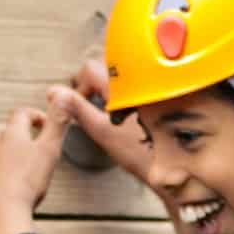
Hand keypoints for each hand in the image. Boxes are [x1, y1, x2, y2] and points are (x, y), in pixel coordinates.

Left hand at [0, 101, 63, 233]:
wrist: (1, 214)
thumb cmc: (26, 184)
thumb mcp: (50, 150)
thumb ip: (57, 123)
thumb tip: (62, 97)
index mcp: (12, 136)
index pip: (21, 114)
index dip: (34, 116)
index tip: (44, 123)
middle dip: (5, 131)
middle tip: (19, 140)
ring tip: (2, 161)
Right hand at [48, 57, 155, 186]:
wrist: (178, 167)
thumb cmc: (143, 153)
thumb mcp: (103, 132)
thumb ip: (78, 109)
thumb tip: (54, 93)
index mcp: (122, 84)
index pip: (89, 69)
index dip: (80, 87)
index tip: (83, 105)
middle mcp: (140, 77)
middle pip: (106, 67)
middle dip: (97, 84)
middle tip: (97, 107)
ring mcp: (155, 82)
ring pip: (124, 73)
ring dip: (114, 86)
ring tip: (116, 110)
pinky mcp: (167, 90)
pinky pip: (142, 80)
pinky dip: (132, 90)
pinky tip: (135, 111)